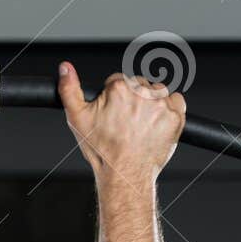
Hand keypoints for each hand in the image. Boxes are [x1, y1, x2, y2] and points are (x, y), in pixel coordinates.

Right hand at [58, 62, 185, 182]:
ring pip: (157, 92)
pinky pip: (176, 102)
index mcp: (119, 88)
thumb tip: (65, 67)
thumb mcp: (77, 119)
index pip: (118, 81)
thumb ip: (69, 89)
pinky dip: (168, 111)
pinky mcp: (175, 115)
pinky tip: (155, 125)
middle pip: (139, 85)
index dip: (113, 98)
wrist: (124, 174)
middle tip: (126, 123)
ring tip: (140, 125)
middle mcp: (142, 92)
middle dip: (133, 100)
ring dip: (151, 103)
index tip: (113, 114)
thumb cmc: (102, 150)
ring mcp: (161, 103)